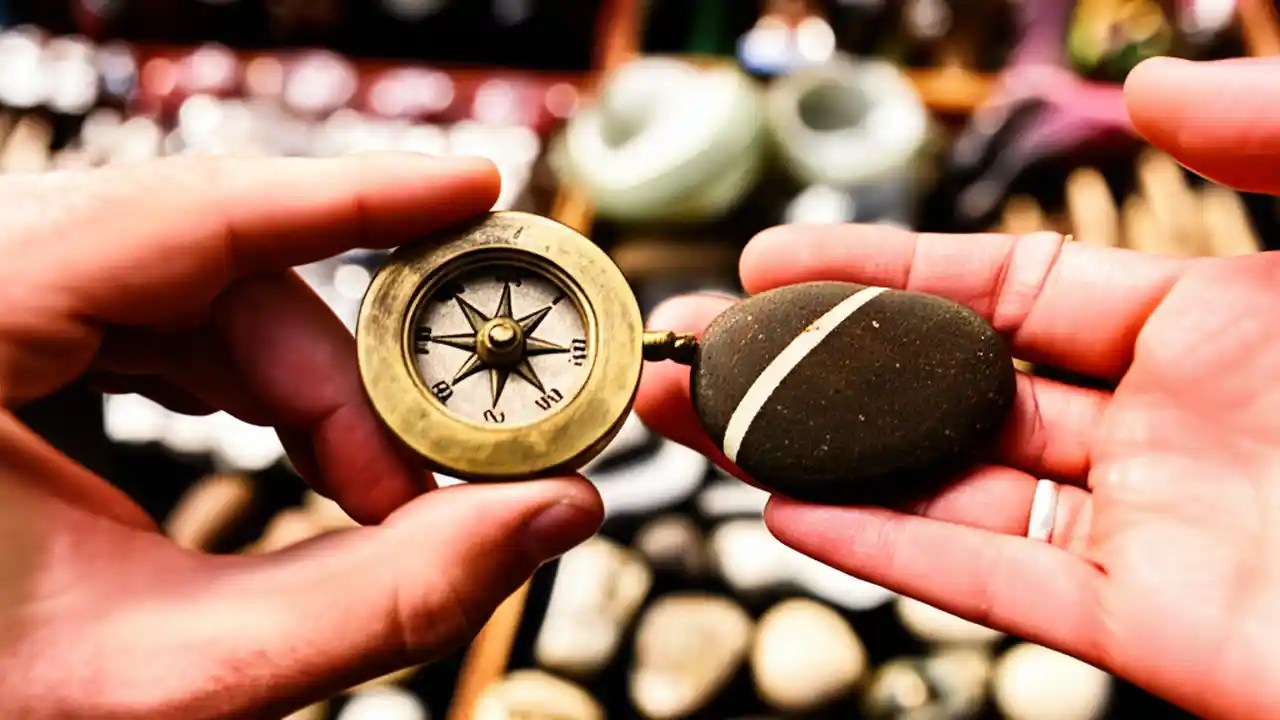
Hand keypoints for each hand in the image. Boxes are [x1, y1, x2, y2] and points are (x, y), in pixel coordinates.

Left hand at [0, 154, 602, 717]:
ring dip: (306, 388)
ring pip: (198, 290)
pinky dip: (251, 380)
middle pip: (212, 267)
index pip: (187, 212)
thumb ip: (377, 599)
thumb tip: (547, 514)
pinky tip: (298, 447)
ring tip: (367, 492)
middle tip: (423, 481)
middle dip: (342, 373)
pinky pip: (161, 315)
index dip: (352, 199)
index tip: (474, 190)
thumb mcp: (171, 674)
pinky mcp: (16, 334)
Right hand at [638, 56, 1279, 718]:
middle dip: (816, 368)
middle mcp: (1155, 428)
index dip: (884, 270)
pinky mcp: (1145, 629)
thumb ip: (1270, 134)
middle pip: (944, 391)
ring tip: (710, 426)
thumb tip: (1146, 83)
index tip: (780, 258)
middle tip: (709, 347)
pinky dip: (888, 554)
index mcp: (1204, 328)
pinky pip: (993, 588)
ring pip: (944, 488)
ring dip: (818, 459)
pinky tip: (793, 513)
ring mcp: (1143, 532)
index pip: (1000, 289)